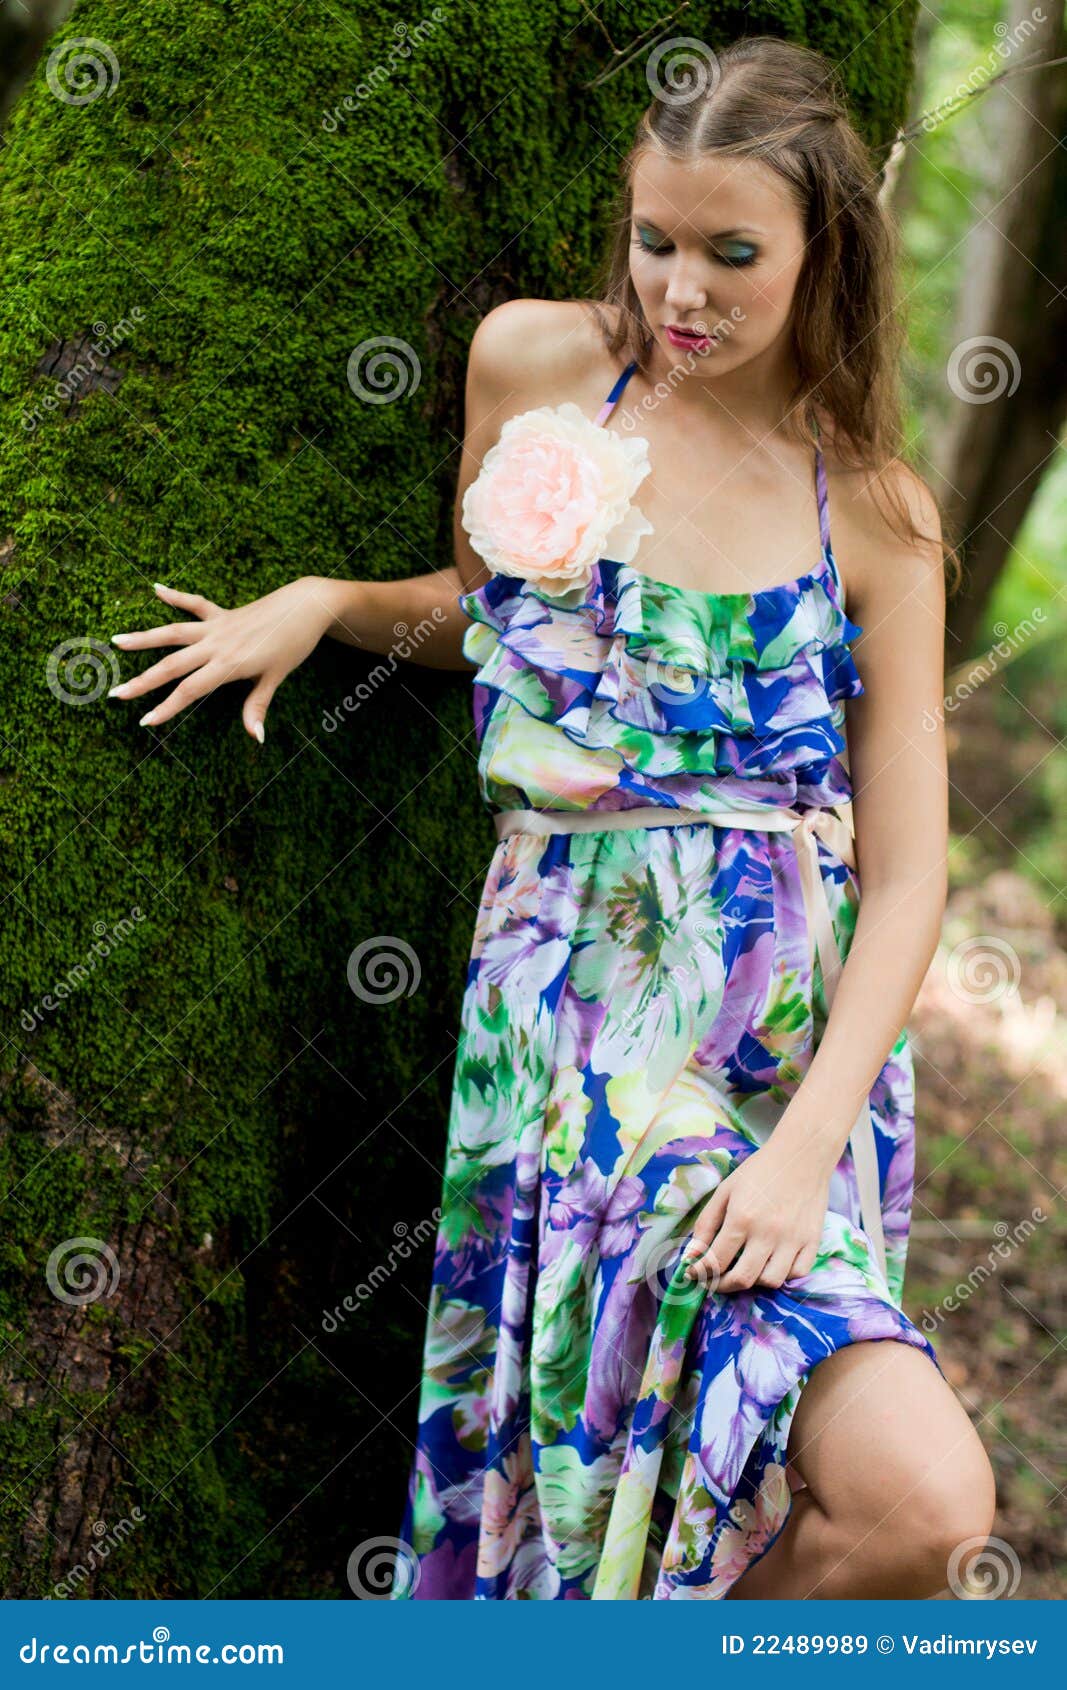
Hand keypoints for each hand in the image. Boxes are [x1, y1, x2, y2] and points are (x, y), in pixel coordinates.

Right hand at [107, 578, 335, 740]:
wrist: (306, 607)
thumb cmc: (293, 645)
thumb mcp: (276, 678)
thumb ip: (258, 706)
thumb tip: (254, 737)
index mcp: (228, 664)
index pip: (190, 690)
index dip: (166, 707)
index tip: (145, 722)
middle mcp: (216, 644)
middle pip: (172, 665)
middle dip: (143, 681)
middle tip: (116, 693)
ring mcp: (217, 626)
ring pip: (173, 633)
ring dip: (144, 638)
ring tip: (116, 642)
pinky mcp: (222, 612)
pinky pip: (194, 604)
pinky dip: (175, 595)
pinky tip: (155, 589)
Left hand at [681, 1135, 834, 1292]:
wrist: (802, 1154)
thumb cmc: (759, 1170)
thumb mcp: (726, 1190)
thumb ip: (707, 1223)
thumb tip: (691, 1255)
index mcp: (742, 1218)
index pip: (716, 1260)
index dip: (701, 1272)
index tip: (694, 1274)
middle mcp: (767, 1233)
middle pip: (743, 1279)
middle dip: (723, 1285)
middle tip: (716, 1281)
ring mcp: (793, 1239)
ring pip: (771, 1281)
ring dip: (754, 1281)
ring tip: (746, 1269)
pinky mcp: (812, 1241)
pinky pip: (797, 1273)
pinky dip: (783, 1274)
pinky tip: (773, 1263)